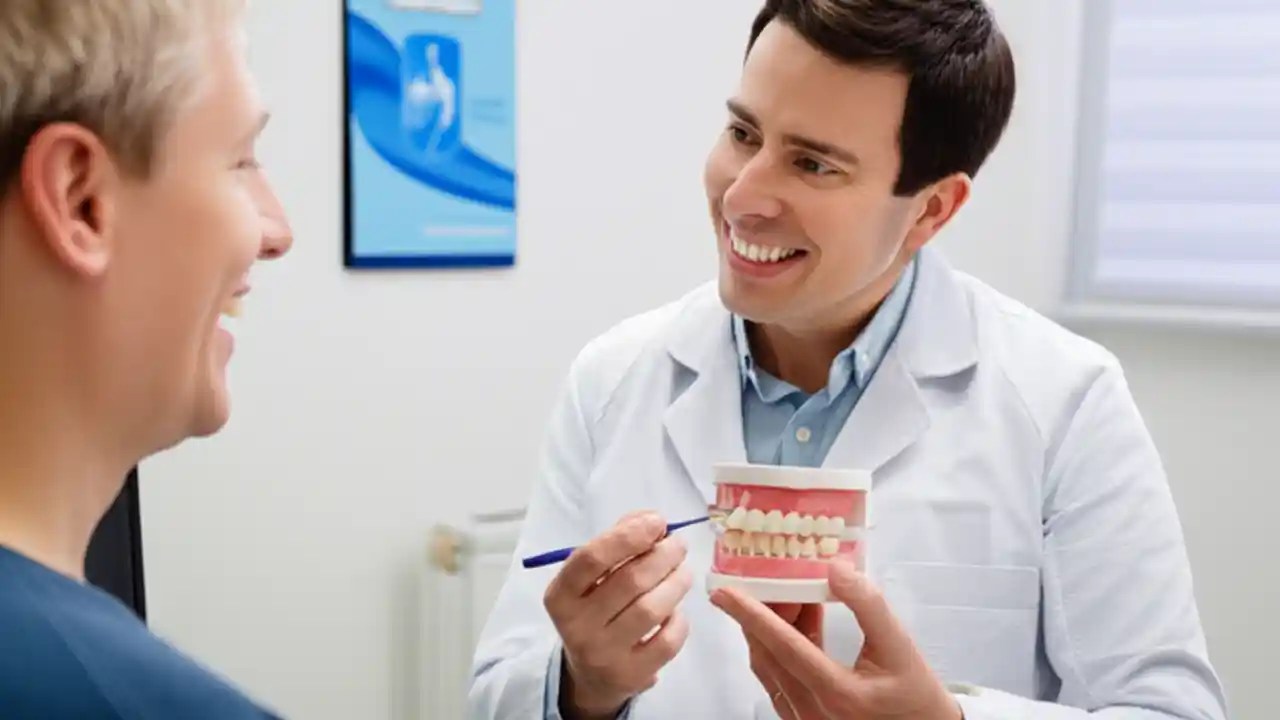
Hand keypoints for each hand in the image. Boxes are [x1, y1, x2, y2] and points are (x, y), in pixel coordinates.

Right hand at [543, 512, 692, 719]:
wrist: (590, 674)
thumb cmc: (595, 609)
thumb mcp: (592, 578)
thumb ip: (617, 542)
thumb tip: (651, 520)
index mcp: (560, 596)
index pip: (591, 559)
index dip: (628, 535)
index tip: (657, 522)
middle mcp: (576, 626)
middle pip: (629, 581)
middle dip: (662, 555)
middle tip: (678, 545)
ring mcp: (604, 654)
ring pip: (651, 610)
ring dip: (676, 582)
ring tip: (683, 571)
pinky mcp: (631, 675)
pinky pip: (667, 641)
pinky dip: (679, 619)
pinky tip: (676, 609)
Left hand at [710, 560, 960, 719]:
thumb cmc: (915, 693)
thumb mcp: (900, 645)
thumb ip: (868, 605)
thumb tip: (835, 569)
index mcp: (836, 692)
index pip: (783, 645)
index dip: (752, 615)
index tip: (725, 593)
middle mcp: (812, 711)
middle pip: (768, 655)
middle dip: (758, 614)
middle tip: (759, 580)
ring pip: (770, 668)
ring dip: (768, 631)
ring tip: (783, 595)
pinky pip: (778, 680)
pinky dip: (778, 649)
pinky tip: (796, 623)